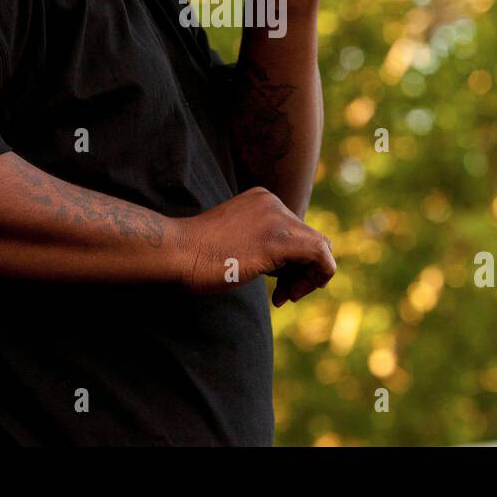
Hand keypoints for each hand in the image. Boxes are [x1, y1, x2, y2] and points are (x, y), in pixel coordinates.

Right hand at [175, 186, 335, 306]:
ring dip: (308, 279)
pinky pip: (321, 256)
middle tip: (283, 295)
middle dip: (302, 271)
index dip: (293, 263)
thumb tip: (285, 265)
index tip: (276, 286)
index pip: (297, 230)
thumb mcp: (233, 239)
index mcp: (262, 199)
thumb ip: (259, 243)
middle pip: (310, 239)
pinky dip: (316, 278)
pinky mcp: (279, 239)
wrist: (175, 252)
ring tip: (284, 297)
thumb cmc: (194, 255)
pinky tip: (288, 296)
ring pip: (320, 247)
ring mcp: (277, 218)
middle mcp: (273, 202)